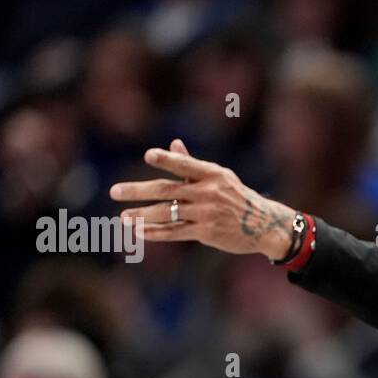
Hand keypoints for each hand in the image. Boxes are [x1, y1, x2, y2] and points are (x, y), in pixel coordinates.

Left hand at [109, 139, 296, 260]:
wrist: (262, 225)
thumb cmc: (237, 196)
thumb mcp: (219, 176)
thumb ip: (192, 164)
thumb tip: (173, 144)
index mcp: (211, 174)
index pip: (185, 165)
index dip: (167, 159)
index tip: (149, 156)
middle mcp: (208, 192)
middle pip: (167, 190)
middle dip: (138, 191)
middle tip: (114, 191)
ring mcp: (207, 213)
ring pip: (167, 213)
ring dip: (142, 215)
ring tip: (123, 217)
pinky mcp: (206, 232)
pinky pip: (175, 232)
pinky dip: (156, 232)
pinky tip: (139, 232)